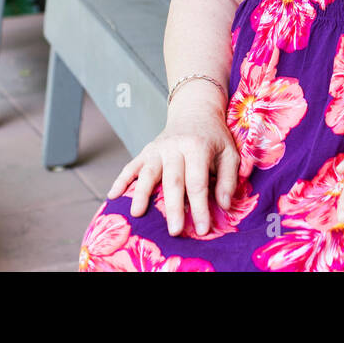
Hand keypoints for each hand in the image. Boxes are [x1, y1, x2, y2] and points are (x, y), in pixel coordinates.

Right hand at [107, 84, 236, 236]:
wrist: (195, 111)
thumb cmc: (214, 138)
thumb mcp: (230, 153)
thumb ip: (228, 179)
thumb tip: (224, 206)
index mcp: (198, 147)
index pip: (198, 182)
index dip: (200, 207)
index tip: (201, 229)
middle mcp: (175, 147)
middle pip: (173, 180)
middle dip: (173, 207)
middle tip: (174, 231)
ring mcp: (158, 148)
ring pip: (148, 172)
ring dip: (142, 193)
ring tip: (137, 214)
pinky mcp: (146, 150)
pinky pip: (131, 166)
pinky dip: (121, 180)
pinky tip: (113, 195)